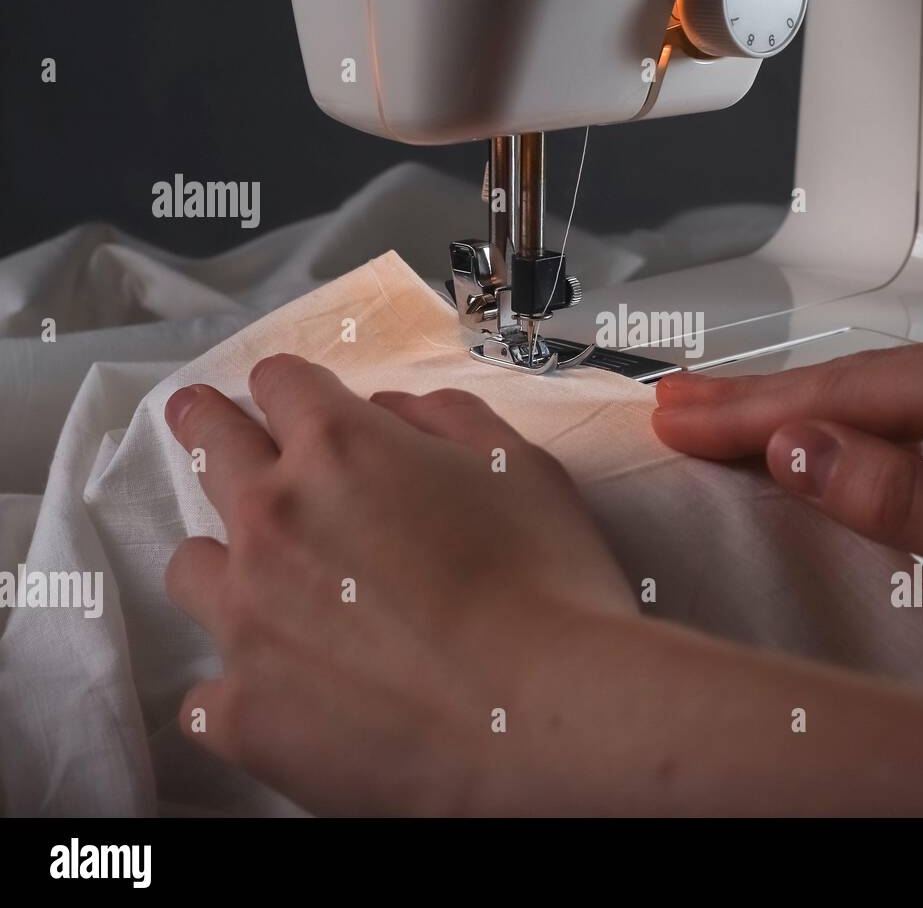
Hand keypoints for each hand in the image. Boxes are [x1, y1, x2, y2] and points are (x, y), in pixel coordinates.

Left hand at [163, 354, 634, 815]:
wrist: (546, 719)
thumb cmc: (548, 586)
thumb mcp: (520, 466)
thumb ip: (445, 418)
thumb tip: (390, 412)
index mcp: (339, 449)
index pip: (281, 384)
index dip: (289, 385)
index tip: (288, 395)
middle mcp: (273, 521)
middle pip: (210, 446)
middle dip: (208, 424)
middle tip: (198, 416)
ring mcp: (245, 619)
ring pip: (193, 566)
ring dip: (225, 561)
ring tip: (266, 585)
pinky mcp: (241, 712)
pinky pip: (205, 691)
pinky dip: (243, 683)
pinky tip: (288, 690)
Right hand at [652, 318, 922, 689]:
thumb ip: (909, 500)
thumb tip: (801, 450)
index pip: (847, 391)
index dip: (751, 407)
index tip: (677, 411)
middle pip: (875, 375)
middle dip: (772, 395)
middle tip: (687, 404)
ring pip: (919, 385)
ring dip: (833, 406)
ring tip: (754, 422)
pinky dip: (901, 418)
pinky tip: (876, 432)